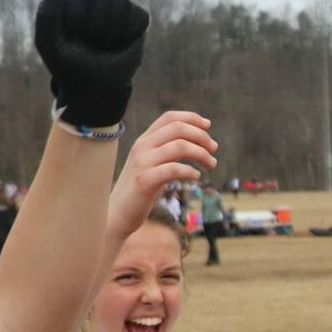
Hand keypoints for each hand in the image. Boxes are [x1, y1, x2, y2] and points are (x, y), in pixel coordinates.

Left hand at [34, 0, 149, 127]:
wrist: (96, 88)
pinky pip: (137, 16)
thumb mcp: (49, 43)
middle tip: (89, 42)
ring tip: (103, 44)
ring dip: (111, 30)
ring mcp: (115, 4)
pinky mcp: (136, 17)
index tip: (72, 35)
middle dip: (93, 23)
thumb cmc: (68, 65)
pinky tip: (121, 43)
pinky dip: (129, 34)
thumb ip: (46, 16)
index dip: (74, 15)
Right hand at [108, 111, 217, 238]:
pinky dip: (190, 171)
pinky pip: (173, 169)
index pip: (169, 118)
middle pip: (177, 129)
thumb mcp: (152, 165)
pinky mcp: (145, 181)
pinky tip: (197, 177)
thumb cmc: (141, 190)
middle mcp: (142, 147)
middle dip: (201, 136)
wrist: (117, 213)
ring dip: (201, 153)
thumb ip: (167, 152)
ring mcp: (143, 163)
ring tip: (211, 163)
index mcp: (144, 140)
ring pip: (179, 146)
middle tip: (214, 148)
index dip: (191, 118)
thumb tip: (196, 144)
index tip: (208, 126)